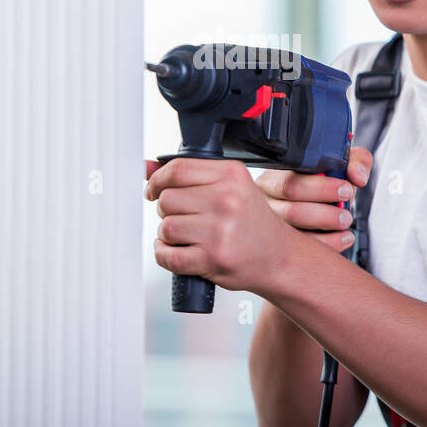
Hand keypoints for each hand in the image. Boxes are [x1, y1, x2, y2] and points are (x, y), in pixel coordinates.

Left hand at [143, 157, 306, 296]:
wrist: (280, 257)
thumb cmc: (253, 223)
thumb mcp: (231, 188)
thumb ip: (190, 175)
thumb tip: (146, 168)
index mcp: (232, 175)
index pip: (177, 169)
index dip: (157, 180)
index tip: (154, 190)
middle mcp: (227, 200)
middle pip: (167, 199)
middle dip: (166, 211)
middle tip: (183, 218)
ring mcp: (219, 231)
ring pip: (165, 228)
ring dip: (168, 235)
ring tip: (187, 237)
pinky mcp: (212, 258)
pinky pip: (168, 255)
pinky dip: (165, 255)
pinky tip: (179, 252)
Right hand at [253, 146, 372, 253]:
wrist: (323, 197)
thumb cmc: (325, 179)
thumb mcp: (341, 162)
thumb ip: (355, 161)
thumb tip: (357, 177)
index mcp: (277, 175)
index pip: (291, 182)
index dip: (320, 188)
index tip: (346, 190)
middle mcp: (268, 199)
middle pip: (291, 211)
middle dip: (324, 214)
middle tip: (345, 215)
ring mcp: (272, 224)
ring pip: (293, 234)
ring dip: (325, 233)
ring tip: (344, 225)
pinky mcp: (281, 244)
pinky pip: (300, 250)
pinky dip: (326, 245)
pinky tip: (341, 238)